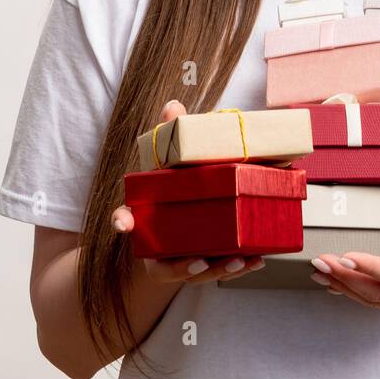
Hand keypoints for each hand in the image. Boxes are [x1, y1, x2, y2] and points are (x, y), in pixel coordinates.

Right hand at [110, 98, 266, 283]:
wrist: (185, 217)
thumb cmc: (174, 188)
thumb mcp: (169, 163)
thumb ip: (170, 136)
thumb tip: (174, 105)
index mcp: (145, 217)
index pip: (125, 219)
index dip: (122, 220)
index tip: (124, 224)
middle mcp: (159, 243)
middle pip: (166, 263)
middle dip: (184, 266)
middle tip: (200, 262)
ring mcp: (182, 258)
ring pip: (197, 272)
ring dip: (218, 270)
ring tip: (238, 261)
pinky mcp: (205, 262)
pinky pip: (220, 269)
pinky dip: (239, 266)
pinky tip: (257, 259)